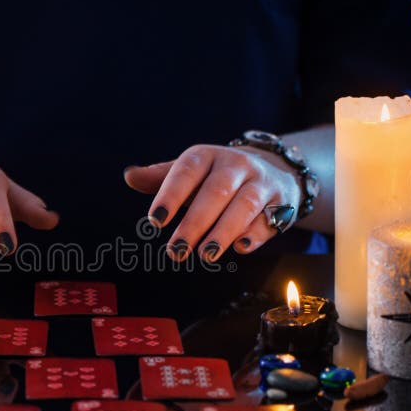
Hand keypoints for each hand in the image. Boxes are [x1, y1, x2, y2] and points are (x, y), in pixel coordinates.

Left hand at [124, 144, 300, 261]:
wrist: (274, 170)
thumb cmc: (217, 177)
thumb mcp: (190, 172)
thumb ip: (160, 177)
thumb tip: (129, 176)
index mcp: (207, 155)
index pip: (187, 171)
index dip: (171, 194)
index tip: (154, 221)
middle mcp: (236, 165)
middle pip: (216, 192)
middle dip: (195, 223)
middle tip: (175, 251)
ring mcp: (261, 182)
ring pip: (244, 205)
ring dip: (224, 231)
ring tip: (205, 255)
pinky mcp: (281, 202)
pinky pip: (269, 218)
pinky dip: (255, 234)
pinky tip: (240, 248)